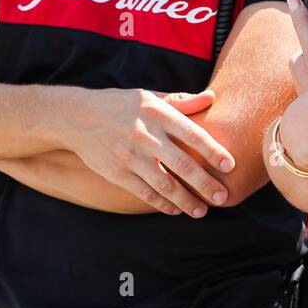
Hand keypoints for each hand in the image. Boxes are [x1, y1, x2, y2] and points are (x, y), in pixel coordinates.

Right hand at [65, 87, 234, 217]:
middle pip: (181, 163)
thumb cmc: (121, 105)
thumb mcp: (149, 96)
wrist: (78, 117)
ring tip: (201, 211)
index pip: (191, 133)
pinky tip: (176, 210)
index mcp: (157, 112)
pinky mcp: (116, 172)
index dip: (212, 150)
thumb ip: (181, 101)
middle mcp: (145, 134)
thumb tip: (212, 96)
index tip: (230, 165)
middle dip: (204, 183)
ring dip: (185, 200)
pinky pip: (144, 192)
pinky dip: (162, 204)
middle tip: (222, 197)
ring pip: (163, 184)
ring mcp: (129, 155)